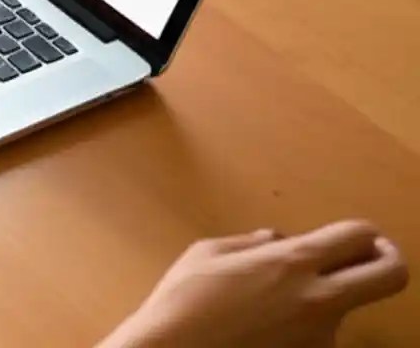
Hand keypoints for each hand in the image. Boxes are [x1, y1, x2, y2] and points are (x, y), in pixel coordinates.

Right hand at [100, 221, 408, 347]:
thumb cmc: (181, 301)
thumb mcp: (206, 253)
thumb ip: (251, 243)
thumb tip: (276, 240)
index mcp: (293, 261)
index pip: (360, 235)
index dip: (365, 234)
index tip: (357, 241)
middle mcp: (319, 299)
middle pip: (390, 276)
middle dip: (388, 261)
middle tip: (370, 260)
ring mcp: (320, 338)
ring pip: (342, 310)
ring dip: (321, 303)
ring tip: (268, 309)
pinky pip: (316, 337)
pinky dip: (299, 330)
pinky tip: (262, 331)